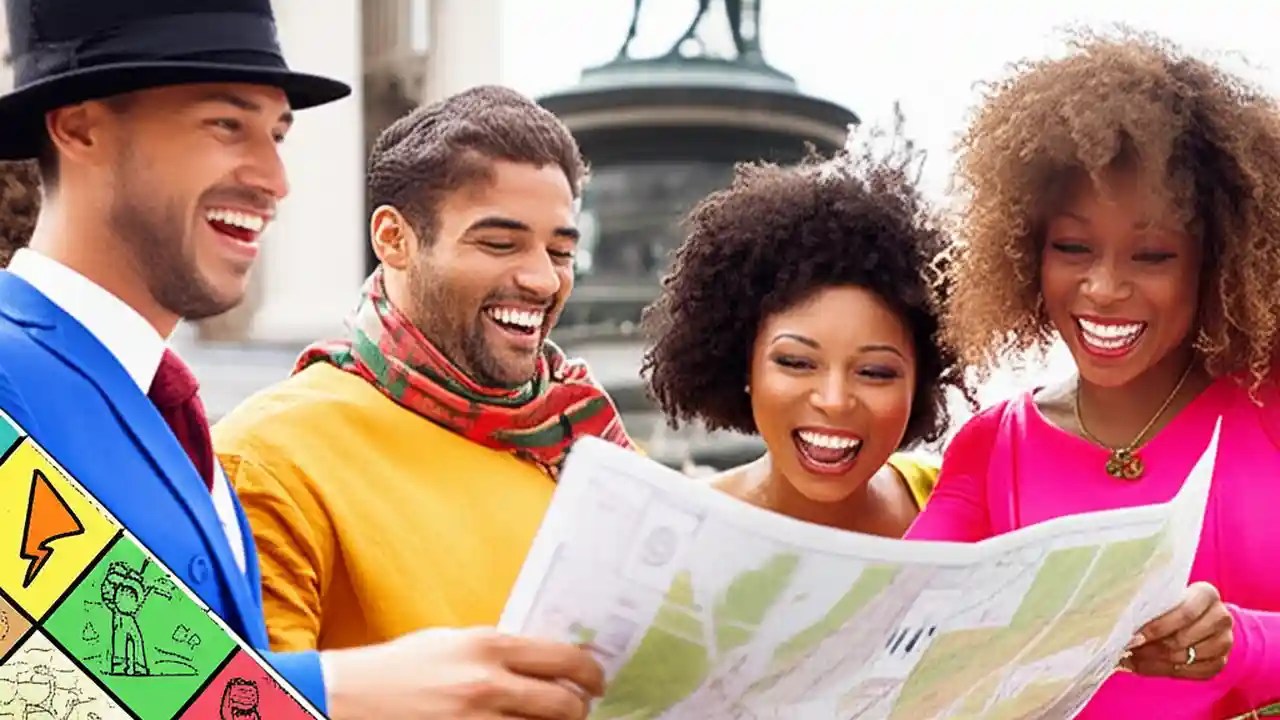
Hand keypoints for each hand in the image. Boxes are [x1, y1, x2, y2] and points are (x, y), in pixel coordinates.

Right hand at [322, 627, 605, 718]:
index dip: (591, 673)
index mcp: (488, 647)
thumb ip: (495, 651)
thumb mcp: (450, 643)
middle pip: (565, 705)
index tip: (596, 680)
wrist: (347, 699)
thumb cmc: (398, 669)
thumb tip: (541, 661)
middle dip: (579, 709)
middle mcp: (488, 684)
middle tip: (578, 708)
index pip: (566, 660)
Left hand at [1119, 581, 1231, 679]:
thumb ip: (1151, 606)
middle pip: (1182, 639)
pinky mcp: (1220, 662)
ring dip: (1154, 661)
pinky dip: (1165, 671)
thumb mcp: (1166, 596)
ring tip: (1131, 658)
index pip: (1184, 613)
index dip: (1157, 627)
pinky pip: (1191, 672)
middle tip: (1127, 650)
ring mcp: (1224, 642)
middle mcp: (1222, 618)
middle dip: (1151, 648)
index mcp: (1207, 594)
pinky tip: (1145, 666)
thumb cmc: (1175, 602)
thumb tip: (1121, 624)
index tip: (1134, 637)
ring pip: (1185, 658)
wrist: (1202, 615)